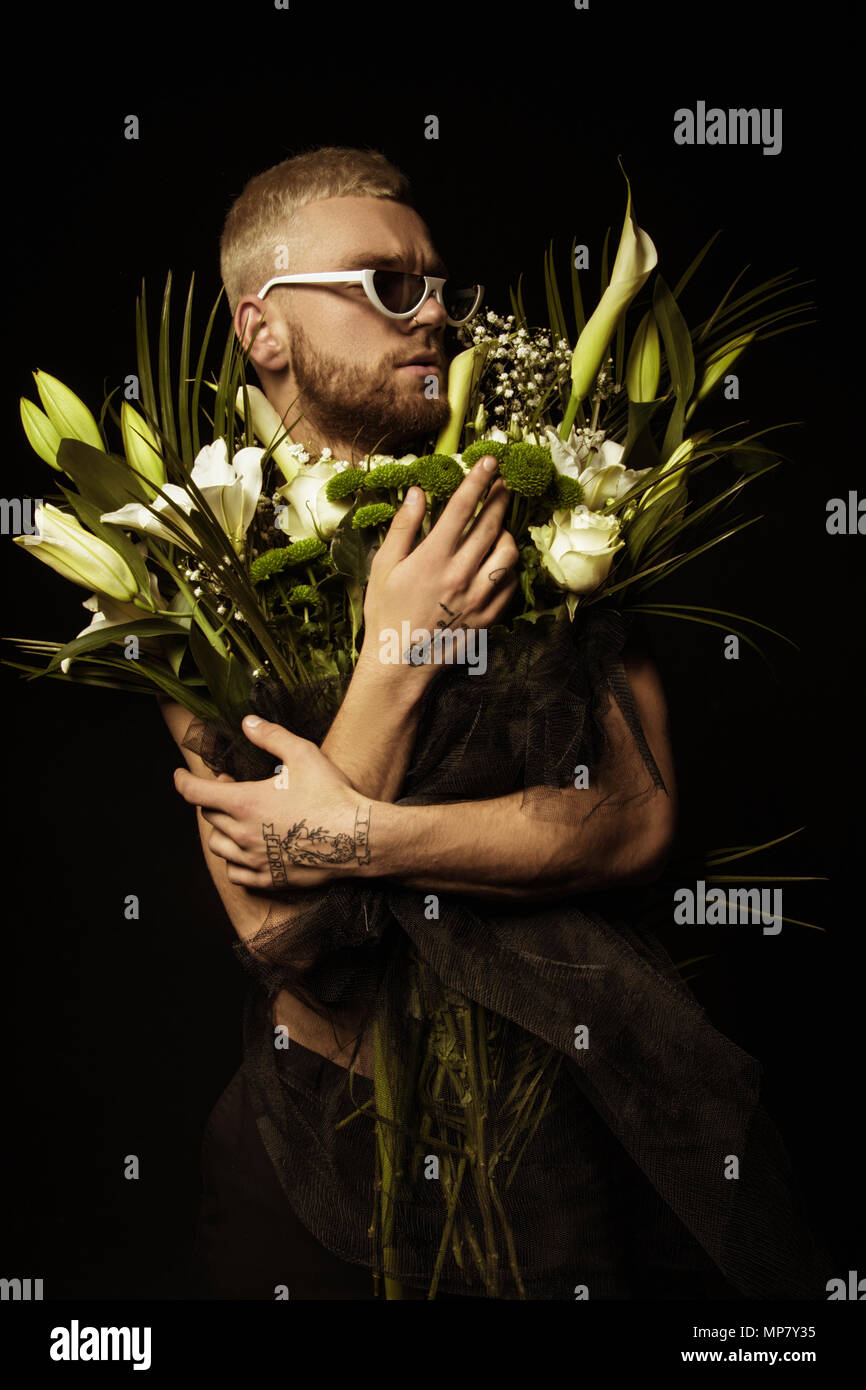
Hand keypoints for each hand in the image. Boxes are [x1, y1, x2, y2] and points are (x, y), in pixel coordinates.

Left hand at [172, 715, 374, 890]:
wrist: (357, 838)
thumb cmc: (331, 795)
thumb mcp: (303, 754)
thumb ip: (270, 735)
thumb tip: (247, 722)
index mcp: (245, 802)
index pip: (195, 792)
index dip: (182, 781)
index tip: (180, 776)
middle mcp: (242, 833)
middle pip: (208, 816)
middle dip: (211, 798)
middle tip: (229, 786)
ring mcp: (254, 859)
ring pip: (217, 846)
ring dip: (220, 829)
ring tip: (235, 818)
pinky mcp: (268, 878)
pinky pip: (235, 873)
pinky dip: (233, 860)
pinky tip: (245, 849)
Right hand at [359, 455, 518, 679]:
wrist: (400, 663)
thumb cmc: (386, 613)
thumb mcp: (384, 567)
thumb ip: (404, 527)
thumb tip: (419, 492)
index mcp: (432, 558)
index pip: (462, 508)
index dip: (478, 481)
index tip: (490, 462)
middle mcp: (460, 574)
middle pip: (490, 525)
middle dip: (499, 498)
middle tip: (503, 484)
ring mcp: (478, 597)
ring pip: (508, 553)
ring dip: (506, 533)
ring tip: (498, 527)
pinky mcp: (489, 616)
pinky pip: (510, 583)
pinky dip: (508, 567)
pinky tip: (498, 562)